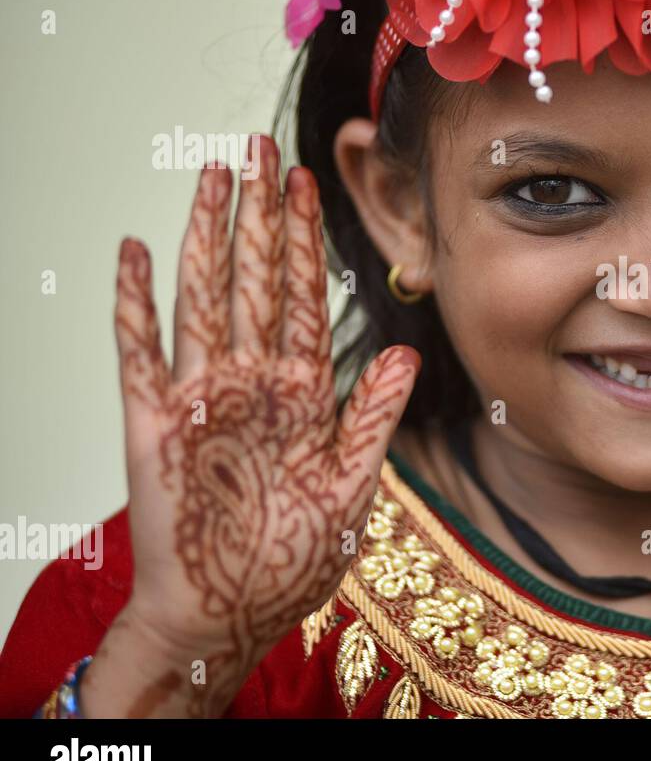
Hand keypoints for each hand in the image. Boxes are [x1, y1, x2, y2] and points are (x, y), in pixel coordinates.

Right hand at [107, 135, 419, 715]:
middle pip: (254, 282)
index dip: (305, 242)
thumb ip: (374, 417)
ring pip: (203, 299)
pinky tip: (137, 253)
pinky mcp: (152, 424)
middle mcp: (251, 383)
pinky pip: (141, 354)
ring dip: (207, 239)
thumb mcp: (350, 485)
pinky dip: (135, 304)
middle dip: (260, 216)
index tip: (308, 184)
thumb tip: (405, 351)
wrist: (230, 613)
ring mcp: (201, 397)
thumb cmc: (290, 557)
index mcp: (300, 393)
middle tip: (261, 148)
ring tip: (212, 178)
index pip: (303, 299)